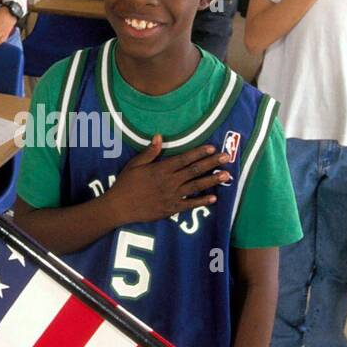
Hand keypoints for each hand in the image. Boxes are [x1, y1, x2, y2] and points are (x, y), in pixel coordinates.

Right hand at [105, 135, 234, 224]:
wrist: (119, 207)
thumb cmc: (126, 184)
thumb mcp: (135, 164)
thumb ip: (150, 152)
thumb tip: (159, 137)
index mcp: (162, 169)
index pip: (185, 159)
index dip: (199, 152)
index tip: (213, 148)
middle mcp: (170, 181)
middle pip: (195, 170)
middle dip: (212, 163)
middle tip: (227, 158)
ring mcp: (172, 196)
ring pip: (196, 186)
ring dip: (212, 180)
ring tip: (226, 175)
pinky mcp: (171, 209)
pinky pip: (190, 205)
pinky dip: (202, 202)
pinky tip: (214, 198)